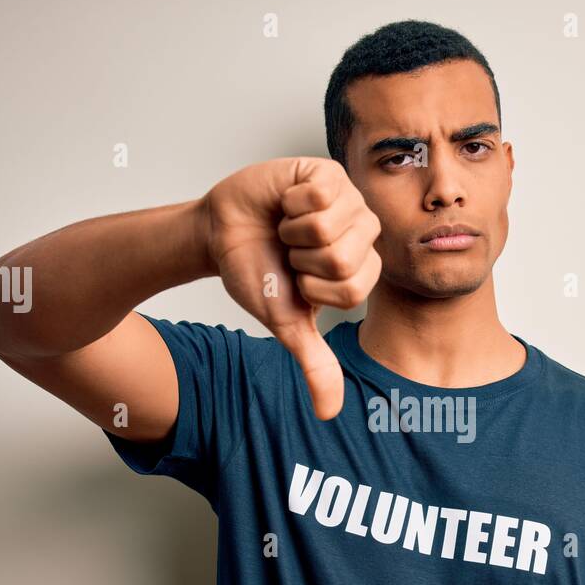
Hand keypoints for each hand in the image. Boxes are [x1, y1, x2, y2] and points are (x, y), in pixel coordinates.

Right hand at [203, 157, 381, 419]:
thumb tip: (329, 414)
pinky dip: (290, 201)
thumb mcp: (286, 322)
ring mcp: (350, 199)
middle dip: (301, 259)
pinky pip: (320, 193)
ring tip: (288, 227)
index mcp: (363, 269)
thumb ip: (314, 363)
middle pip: (343, 258)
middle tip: (290, 251)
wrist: (220, 234)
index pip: (352, 289)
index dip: (313, 288)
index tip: (298, 278)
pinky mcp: (328, 171)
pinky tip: (286, 202)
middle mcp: (363, 233)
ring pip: (330, 226)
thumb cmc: (257, 274)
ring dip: (294, 230)